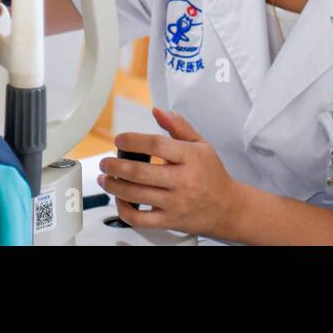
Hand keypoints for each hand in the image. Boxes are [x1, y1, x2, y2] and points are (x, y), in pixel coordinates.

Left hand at [97, 106, 245, 238]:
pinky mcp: (170, 221)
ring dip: (114, 186)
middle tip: (106, 162)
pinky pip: (140, 219)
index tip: (120, 140)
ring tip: (105, 179)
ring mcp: (176, 203)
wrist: (227, 207)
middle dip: (115, 166)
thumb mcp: (201, 144)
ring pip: (136, 195)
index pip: (156, 145)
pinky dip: (124, 210)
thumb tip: (157, 111)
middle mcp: (183, 181)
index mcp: (190, 158)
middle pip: (140, 172)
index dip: (133, 141)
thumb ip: (178, 126)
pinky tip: (119, 200)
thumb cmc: (212, 174)